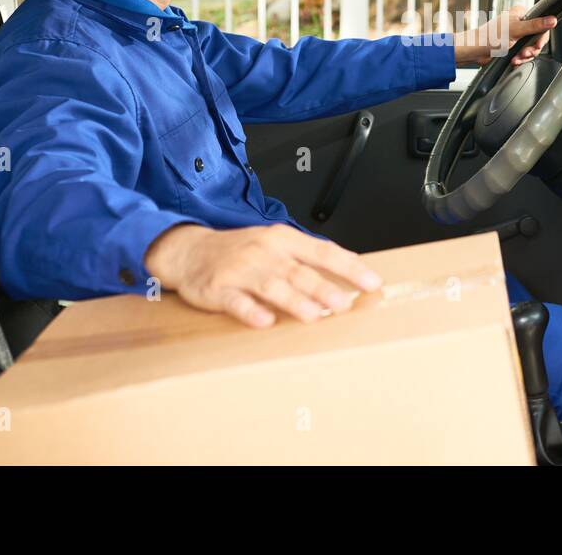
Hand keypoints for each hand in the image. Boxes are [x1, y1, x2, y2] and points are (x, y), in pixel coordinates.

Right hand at [144, 223, 381, 327]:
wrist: (189, 250)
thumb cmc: (240, 250)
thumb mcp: (275, 244)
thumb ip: (308, 257)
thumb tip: (350, 270)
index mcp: (283, 239)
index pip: (323, 251)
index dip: (350, 267)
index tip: (372, 283)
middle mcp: (264, 252)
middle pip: (300, 271)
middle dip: (325, 288)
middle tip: (346, 304)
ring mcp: (241, 270)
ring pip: (272, 286)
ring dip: (294, 301)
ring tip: (315, 315)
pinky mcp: (218, 289)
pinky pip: (237, 302)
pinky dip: (251, 311)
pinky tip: (265, 322)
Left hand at [454, 6, 556, 66]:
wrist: (476, 50)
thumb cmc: (491, 37)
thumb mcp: (516, 30)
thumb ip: (536, 25)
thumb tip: (552, 19)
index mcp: (521, 14)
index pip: (541, 24)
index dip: (541, 37)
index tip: (537, 44)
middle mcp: (520, 23)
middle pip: (537, 38)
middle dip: (532, 49)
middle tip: (526, 53)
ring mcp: (517, 35)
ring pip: (531, 48)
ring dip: (525, 55)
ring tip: (517, 58)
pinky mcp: (513, 46)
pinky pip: (523, 54)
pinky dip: (520, 59)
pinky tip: (514, 60)